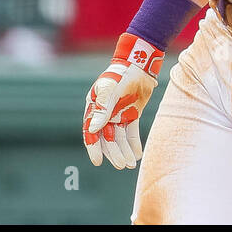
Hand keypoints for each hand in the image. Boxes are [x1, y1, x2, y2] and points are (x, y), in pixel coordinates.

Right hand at [82, 34, 163, 168]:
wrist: (139, 65)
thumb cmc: (120, 75)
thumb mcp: (110, 90)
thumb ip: (103, 109)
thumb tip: (93, 129)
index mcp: (94, 109)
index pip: (91, 133)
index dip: (93, 148)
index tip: (97, 161)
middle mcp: (105, 115)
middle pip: (107, 139)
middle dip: (113, 153)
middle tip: (121, 165)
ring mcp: (118, 115)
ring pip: (119, 138)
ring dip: (124, 151)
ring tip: (130, 164)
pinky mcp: (131, 114)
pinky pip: (131, 132)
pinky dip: (134, 143)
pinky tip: (138, 154)